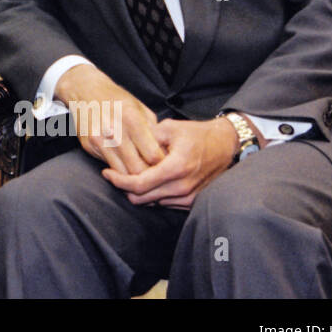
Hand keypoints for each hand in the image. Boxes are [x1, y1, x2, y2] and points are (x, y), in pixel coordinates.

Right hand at [55, 63, 164, 175]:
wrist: (85, 89)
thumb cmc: (117, 99)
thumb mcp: (140, 108)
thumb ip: (153, 131)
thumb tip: (164, 155)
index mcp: (132, 119)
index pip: (153, 156)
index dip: (162, 164)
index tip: (164, 164)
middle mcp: (114, 131)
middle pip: (137, 169)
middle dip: (147, 174)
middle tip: (153, 172)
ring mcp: (99, 139)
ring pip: (122, 173)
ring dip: (132, 174)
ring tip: (139, 168)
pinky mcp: (88, 145)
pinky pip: (109, 166)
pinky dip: (118, 168)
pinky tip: (123, 160)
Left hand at [102, 117, 238, 208]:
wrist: (225, 146)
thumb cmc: (196, 134)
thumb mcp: (169, 128)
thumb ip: (146, 138)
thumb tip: (122, 141)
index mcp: (175, 168)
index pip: (138, 184)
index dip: (118, 181)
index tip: (106, 173)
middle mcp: (182, 187)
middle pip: (141, 198)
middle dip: (124, 187)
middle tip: (114, 174)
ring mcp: (188, 197)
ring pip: (151, 202)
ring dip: (138, 192)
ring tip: (130, 175)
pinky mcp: (191, 202)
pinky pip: (164, 203)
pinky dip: (152, 194)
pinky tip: (148, 180)